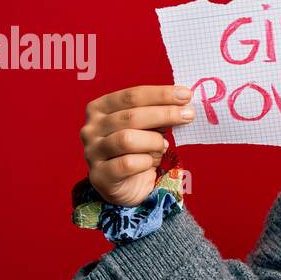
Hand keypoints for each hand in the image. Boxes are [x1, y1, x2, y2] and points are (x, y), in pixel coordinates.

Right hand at [81, 85, 193, 205]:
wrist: (126, 185)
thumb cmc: (137, 150)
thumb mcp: (147, 127)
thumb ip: (158, 115)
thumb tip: (183, 104)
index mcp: (99, 109)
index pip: (131, 96)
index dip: (160, 94)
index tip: (185, 95)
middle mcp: (91, 128)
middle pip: (131, 116)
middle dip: (164, 114)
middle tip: (189, 115)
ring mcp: (93, 152)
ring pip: (128, 140)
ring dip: (154, 142)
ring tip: (163, 146)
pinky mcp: (100, 175)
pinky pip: (128, 164)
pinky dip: (146, 162)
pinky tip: (150, 162)